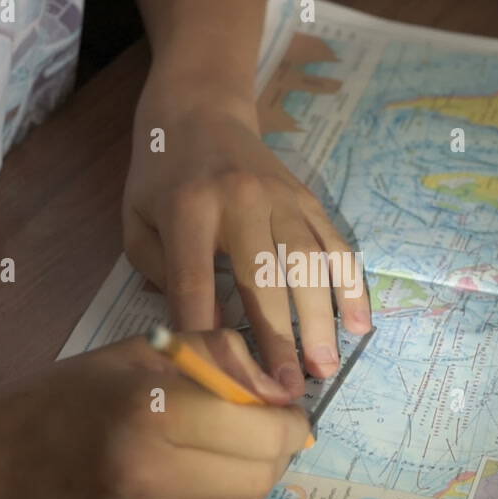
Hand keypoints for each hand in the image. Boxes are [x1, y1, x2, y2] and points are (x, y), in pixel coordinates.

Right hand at [0, 329, 309, 498]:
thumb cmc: (66, 397)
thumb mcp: (140, 352)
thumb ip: (218, 356)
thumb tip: (281, 389)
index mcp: (149, 412)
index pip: (264, 432)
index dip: (288, 421)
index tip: (282, 413)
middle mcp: (147, 476)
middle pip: (262, 476)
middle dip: (273, 450)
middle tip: (253, 431)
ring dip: (247, 484)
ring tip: (219, 458)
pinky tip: (188, 486)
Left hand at [121, 78, 371, 398]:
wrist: (201, 108)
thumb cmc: (161, 176)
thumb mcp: (137, 222)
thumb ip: (163, 275)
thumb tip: (207, 328)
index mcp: (188, 209)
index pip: (196, 281)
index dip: (206, 334)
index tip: (220, 382)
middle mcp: (240, 201)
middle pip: (264, 278)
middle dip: (278, 339)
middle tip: (288, 389)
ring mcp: (282, 198)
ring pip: (309, 264)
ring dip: (321, 320)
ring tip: (325, 368)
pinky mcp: (309, 198)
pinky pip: (336, 245)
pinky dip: (351, 285)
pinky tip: (360, 323)